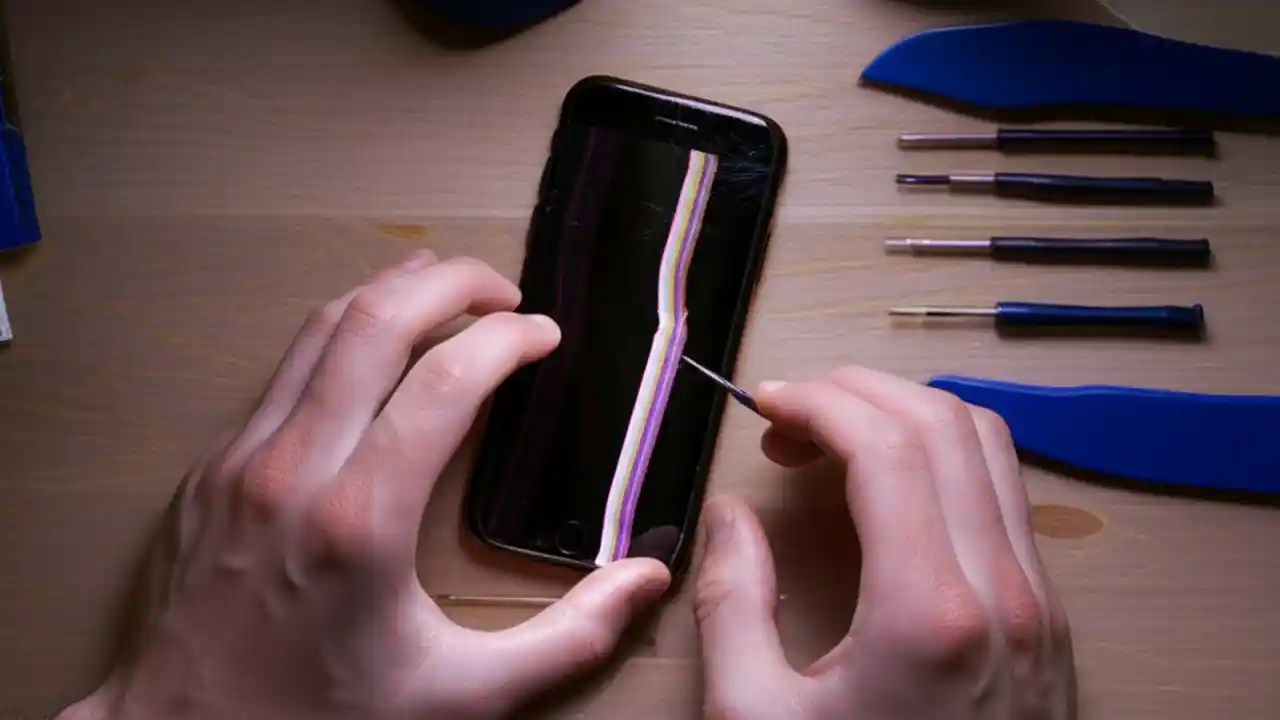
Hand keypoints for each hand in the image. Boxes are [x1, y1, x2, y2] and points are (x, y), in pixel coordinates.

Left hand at [59, 252, 670, 719]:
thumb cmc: (323, 719)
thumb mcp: (463, 696)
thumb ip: (569, 639)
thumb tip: (647, 580)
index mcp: (360, 521)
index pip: (444, 380)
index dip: (507, 340)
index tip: (545, 337)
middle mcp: (293, 472)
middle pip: (374, 322)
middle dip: (450, 284)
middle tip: (504, 291)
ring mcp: (241, 461)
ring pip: (319, 329)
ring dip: (390, 294)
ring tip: (446, 288)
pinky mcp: (214, 467)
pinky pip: (287, 369)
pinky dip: (342, 336)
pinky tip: (376, 350)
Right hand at [694, 367, 1073, 718]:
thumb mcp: (756, 718)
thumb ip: (733, 602)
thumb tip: (730, 517)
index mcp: (929, 611)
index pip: (886, 443)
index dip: (818, 403)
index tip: (766, 404)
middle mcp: (1004, 592)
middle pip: (944, 423)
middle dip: (859, 393)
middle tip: (790, 414)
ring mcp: (1040, 605)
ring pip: (990, 449)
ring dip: (906, 419)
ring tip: (833, 443)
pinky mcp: (1050, 621)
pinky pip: (1005, 498)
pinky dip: (944, 463)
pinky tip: (887, 491)